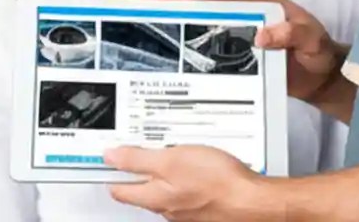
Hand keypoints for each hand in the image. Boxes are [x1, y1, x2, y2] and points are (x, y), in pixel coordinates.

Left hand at [105, 144, 268, 220]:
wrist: (252, 200)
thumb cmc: (216, 182)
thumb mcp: (171, 159)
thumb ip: (138, 158)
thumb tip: (111, 157)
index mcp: (153, 197)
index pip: (119, 189)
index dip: (110, 171)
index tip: (107, 158)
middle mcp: (166, 209)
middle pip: (142, 189)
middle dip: (139, 169)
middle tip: (141, 147)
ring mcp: (185, 210)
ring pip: (166, 189)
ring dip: (166, 171)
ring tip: (175, 151)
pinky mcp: (203, 207)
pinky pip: (186, 190)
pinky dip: (187, 177)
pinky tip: (199, 164)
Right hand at [151, 0, 344, 105]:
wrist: (322, 79)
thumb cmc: (320, 52)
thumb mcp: (312, 40)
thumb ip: (292, 34)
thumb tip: (261, 36)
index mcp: (264, 3)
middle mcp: (248, 15)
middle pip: (211, 3)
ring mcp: (240, 35)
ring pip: (206, 24)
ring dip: (181, 20)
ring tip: (154, 17)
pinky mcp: (237, 56)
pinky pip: (212, 49)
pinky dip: (192, 48)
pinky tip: (171, 52)